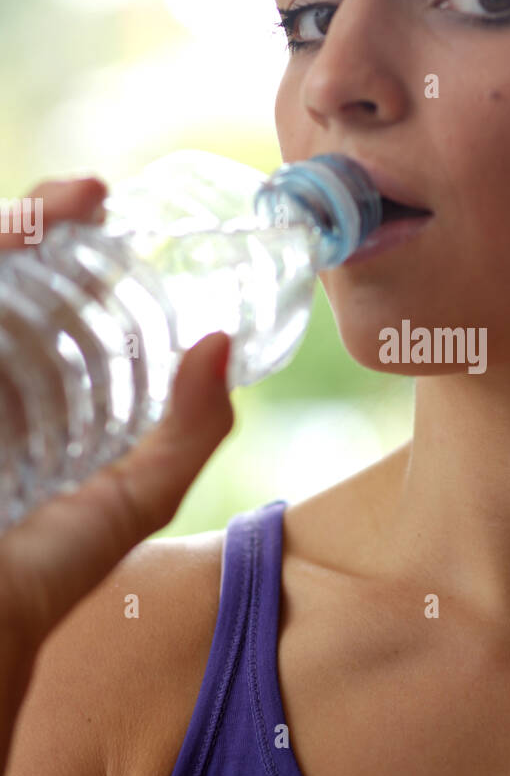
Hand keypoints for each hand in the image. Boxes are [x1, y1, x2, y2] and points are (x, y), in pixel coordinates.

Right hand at [0, 176, 233, 775]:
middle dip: (35, 216)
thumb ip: (187, 432)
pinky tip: (16, 241)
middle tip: (91, 196)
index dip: (56, 229)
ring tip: (69, 207)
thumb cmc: (42, 578)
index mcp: (15, 384)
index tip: (105, 200)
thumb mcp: (132, 497)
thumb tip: (222, 346)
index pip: (29, 283)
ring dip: (9, 229)